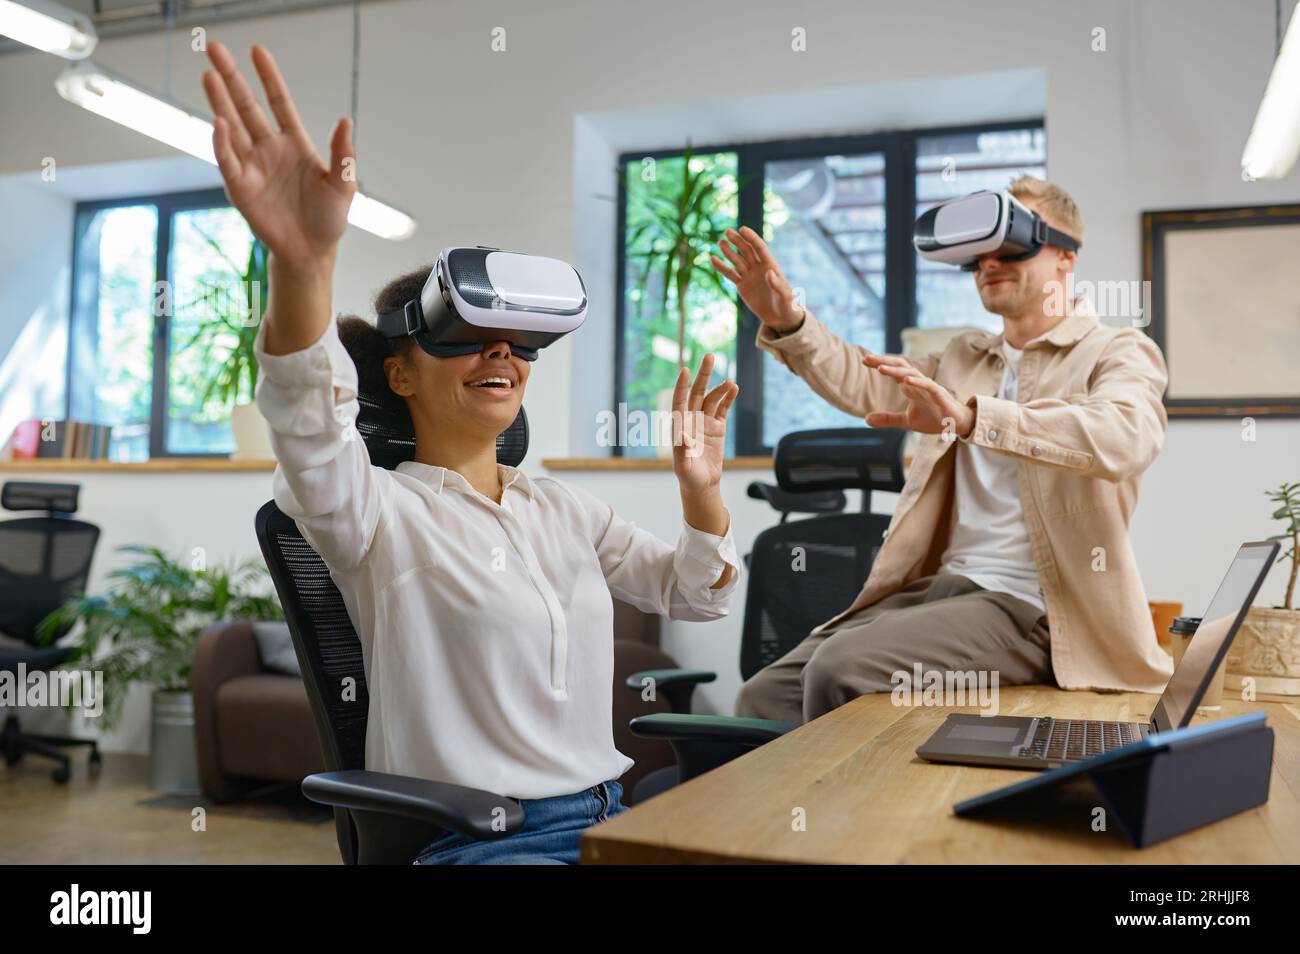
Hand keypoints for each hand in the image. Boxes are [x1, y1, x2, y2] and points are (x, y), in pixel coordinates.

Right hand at [201, 43, 355, 269]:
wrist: (312, 253)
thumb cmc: (329, 219)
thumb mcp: (343, 185)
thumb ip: (343, 154)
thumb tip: (346, 120)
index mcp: (295, 144)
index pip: (279, 102)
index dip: (268, 77)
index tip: (257, 50)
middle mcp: (269, 149)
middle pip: (247, 106)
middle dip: (231, 78)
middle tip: (215, 48)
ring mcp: (252, 166)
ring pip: (231, 127)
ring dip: (219, 101)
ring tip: (208, 74)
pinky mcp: (241, 187)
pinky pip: (228, 160)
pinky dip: (221, 142)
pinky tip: (218, 120)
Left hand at [672, 354, 737, 495]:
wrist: (702, 484)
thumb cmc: (689, 476)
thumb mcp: (683, 466)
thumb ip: (682, 451)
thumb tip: (682, 435)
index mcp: (680, 425)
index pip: (679, 401)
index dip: (682, 386)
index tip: (685, 371)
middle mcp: (691, 419)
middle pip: (697, 393)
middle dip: (703, 375)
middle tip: (709, 357)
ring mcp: (705, 421)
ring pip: (712, 398)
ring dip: (720, 388)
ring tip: (730, 382)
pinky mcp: (718, 427)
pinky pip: (723, 408)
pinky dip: (728, 398)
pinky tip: (734, 388)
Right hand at [710, 226, 803, 331]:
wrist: (780, 318)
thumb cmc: (787, 306)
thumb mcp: (786, 296)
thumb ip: (778, 285)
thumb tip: (769, 273)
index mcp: (771, 266)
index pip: (760, 248)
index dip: (752, 238)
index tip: (742, 229)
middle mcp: (759, 268)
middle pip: (747, 251)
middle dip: (738, 241)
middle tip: (727, 231)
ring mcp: (749, 276)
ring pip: (737, 260)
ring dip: (729, 251)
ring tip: (720, 242)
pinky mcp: (742, 285)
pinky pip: (730, 274)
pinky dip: (721, 267)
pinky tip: (713, 259)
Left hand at [862, 355, 973, 438]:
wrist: (957, 425)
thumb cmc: (934, 418)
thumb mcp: (906, 421)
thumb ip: (887, 418)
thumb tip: (866, 419)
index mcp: (910, 387)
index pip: (893, 371)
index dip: (879, 364)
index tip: (864, 361)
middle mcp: (918, 383)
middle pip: (899, 367)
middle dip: (883, 361)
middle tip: (866, 358)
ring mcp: (929, 387)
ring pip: (911, 373)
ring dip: (896, 370)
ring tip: (880, 368)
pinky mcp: (939, 394)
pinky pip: (928, 385)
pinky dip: (917, 382)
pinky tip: (905, 381)